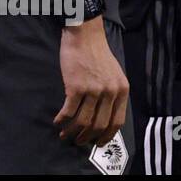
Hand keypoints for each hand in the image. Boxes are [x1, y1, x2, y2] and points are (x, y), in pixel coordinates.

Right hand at [56, 17, 128, 146]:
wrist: (86, 37)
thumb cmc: (99, 56)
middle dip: (87, 138)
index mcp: (122, 90)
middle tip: (77, 141)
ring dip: (72, 132)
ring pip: (83, 122)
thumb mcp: (115, 76)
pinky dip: (61, 120)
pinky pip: (68, 112)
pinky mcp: (76, 87)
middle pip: (99, 125)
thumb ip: (113, 95)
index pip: (117, 121)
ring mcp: (94, 90)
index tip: (98, 143)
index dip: (106, 136)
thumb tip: (105, 118)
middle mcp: (110, 92)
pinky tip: (57, 121)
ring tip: (64, 135)